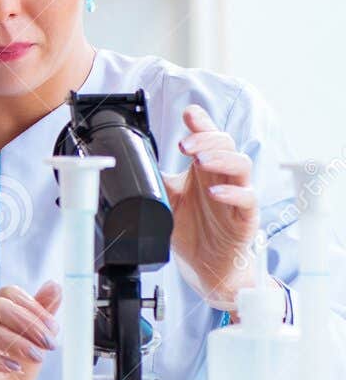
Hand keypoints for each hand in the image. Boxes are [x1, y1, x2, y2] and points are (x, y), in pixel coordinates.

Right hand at [0, 282, 59, 379]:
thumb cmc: (13, 371)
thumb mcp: (34, 342)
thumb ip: (41, 315)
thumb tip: (54, 286)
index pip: (8, 294)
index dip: (32, 307)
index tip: (53, 329)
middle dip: (26, 323)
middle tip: (48, 343)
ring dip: (15, 342)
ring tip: (36, 357)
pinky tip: (14, 367)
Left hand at [163, 104, 260, 309]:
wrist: (205, 265)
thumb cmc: (191, 229)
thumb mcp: (166, 198)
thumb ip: (155, 179)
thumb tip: (132, 161)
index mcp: (204, 169)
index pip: (208, 138)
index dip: (202, 123)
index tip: (189, 114)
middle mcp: (223, 177)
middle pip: (226, 144)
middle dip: (206, 138)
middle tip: (184, 144)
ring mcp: (237, 195)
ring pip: (242, 165)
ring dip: (221, 158)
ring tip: (201, 160)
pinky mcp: (246, 217)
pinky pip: (247, 199)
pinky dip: (232, 193)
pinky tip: (214, 192)